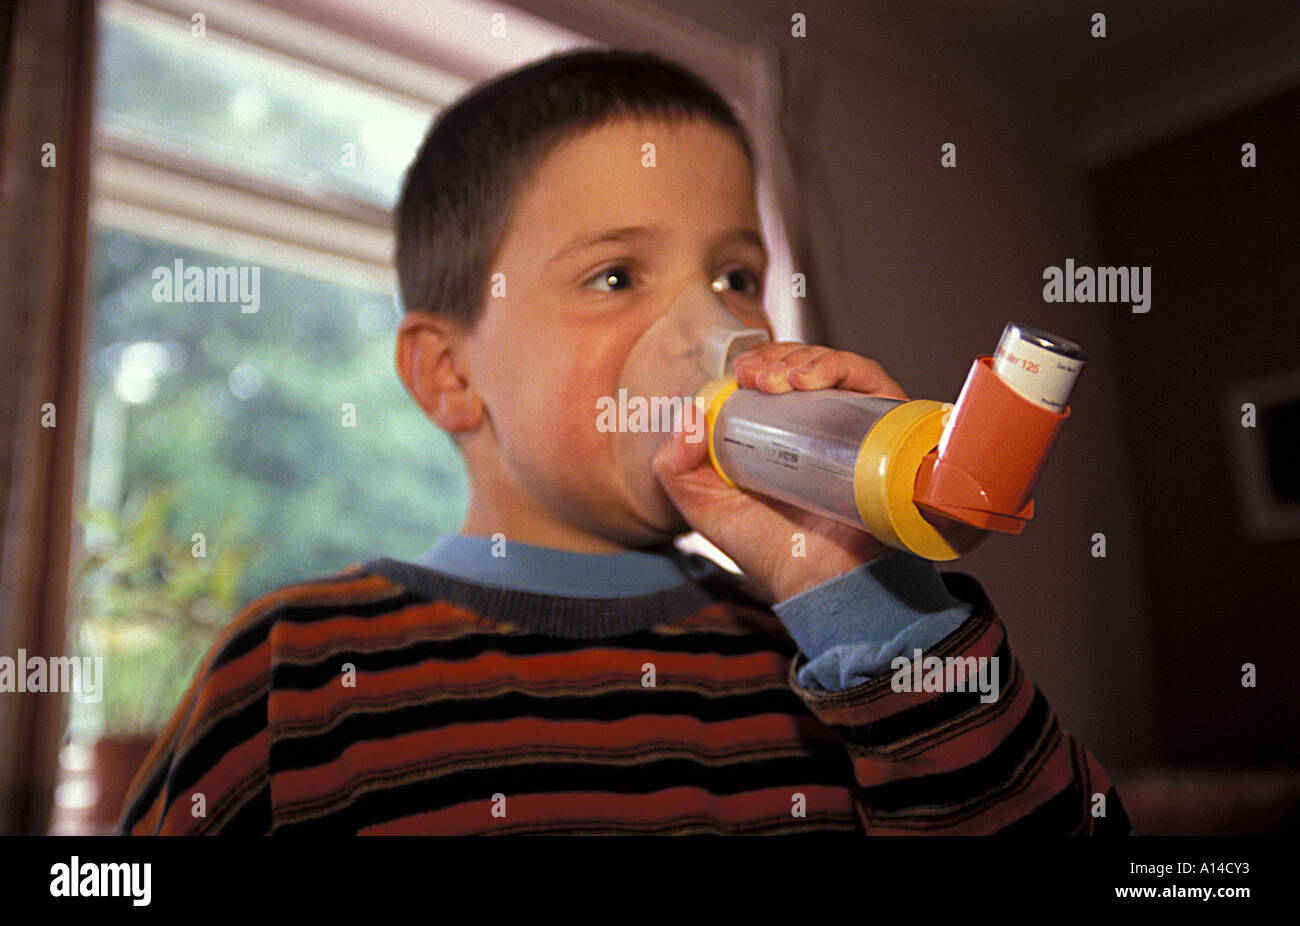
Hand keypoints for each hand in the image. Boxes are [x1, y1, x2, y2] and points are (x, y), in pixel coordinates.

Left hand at [652, 341, 909, 602]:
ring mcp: (855, 427)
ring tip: (777, 381)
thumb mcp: (703, 505)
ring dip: (805, 359)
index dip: (759, 362)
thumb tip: (689, 412)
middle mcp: (823, 425)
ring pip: (840, 366)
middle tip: (753, 375)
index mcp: (782, 433)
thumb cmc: (767, 549)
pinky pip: (875, 383)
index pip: (777, 374)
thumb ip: (676, 466)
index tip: (739, 373)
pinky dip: (843, 369)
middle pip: (806, 363)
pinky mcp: (885, 431)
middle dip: (777, 356)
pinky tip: (809, 384)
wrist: (815, 582)